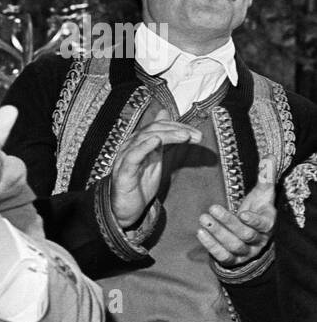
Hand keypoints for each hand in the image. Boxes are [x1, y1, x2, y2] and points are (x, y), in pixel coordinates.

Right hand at [109, 108, 201, 227]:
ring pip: (144, 138)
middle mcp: (131, 146)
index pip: (158, 126)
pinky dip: (144, 146)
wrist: (127, 208)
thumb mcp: (155, 157)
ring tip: (184, 136)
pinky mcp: (124, 172)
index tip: (196, 134)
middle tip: (195, 135)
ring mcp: (125, 158)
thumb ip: (162, 139)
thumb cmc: (140, 183)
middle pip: (153, 129)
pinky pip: (133, 156)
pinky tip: (156, 140)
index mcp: (139, 143)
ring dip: (167, 135)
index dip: (178, 126)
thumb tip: (165, 114)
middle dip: (176, 130)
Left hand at [198, 157, 276, 267]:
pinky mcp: (232, 260)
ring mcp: (246, 252)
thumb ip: (265, 177)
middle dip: (228, 223)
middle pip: (245, 235)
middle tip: (211, 209)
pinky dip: (211, 246)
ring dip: (217, 233)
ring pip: (233, 246)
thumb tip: (269, 156)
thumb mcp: (261, 194)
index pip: (263, 225)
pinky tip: (200, 232)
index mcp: (267, 225)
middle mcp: (259, 241)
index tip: (243, 212)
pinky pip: (223, 256)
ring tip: (203, 219)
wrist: (248, 234)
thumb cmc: (255, 210)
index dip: (254, 221)